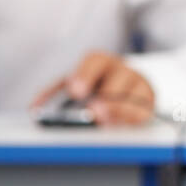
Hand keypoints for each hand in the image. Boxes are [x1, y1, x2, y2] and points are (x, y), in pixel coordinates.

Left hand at [31, 51, 155, 125]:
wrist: (127, 90)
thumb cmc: (96, 88)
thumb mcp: (75, 85)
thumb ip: (55, 93)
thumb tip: (35, 107)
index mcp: (101, 62)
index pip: (95, 61)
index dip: (85, 75)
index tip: (76, 91)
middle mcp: (122, 70)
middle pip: (119, 77)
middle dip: (105, 96)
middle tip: (93, 110)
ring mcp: (139, 85)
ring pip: (134, 95)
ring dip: (118, 110)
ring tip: (105, 120)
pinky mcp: (149, 103)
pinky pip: (143, 111)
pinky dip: (130, 119)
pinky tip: (118, 125)